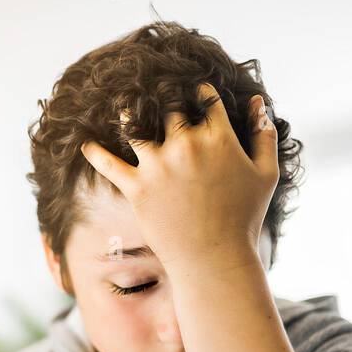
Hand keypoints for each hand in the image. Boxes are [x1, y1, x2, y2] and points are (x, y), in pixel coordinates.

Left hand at [79, 85, 278, 270]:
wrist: (215, 260)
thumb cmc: (244, 219)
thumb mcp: (266, 175)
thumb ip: (264, 135)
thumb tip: (256, 102)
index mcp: (219, 138)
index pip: (206, 98)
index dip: (199, 91)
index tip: (193, 91)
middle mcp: (187, 145)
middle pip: (170, 106)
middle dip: (165, 99)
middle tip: (155, 93)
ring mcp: (159, 166)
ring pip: (136, 126)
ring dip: (129, 115)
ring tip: (125, 109)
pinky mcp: (138, 188)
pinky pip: (109, 164)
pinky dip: (95, 153)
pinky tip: (86, 144)